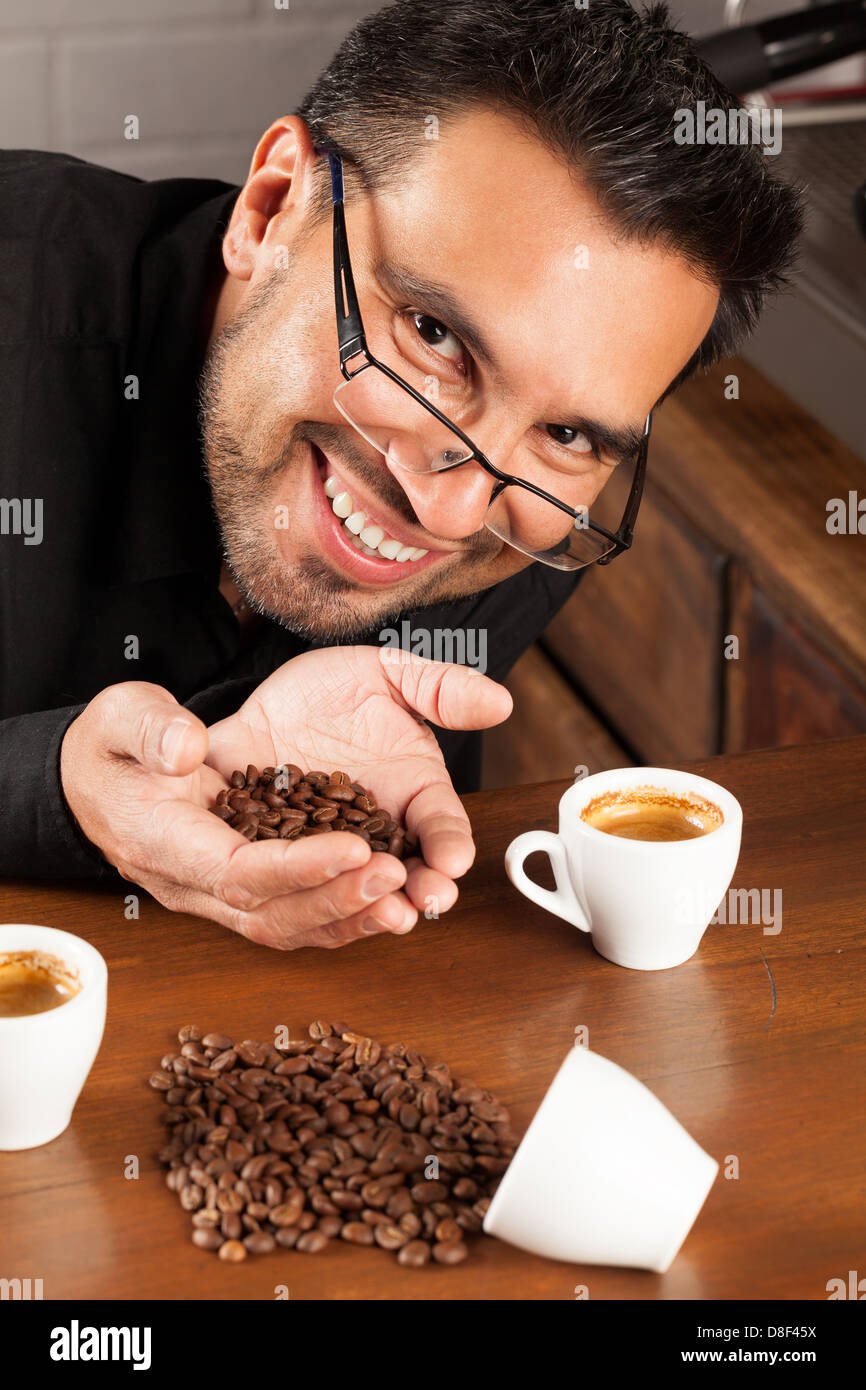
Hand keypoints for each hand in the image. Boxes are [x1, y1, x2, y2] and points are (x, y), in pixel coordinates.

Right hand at [60, 679, 412, 948]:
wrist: (98, 780)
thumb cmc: (111, 746)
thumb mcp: (120, 717)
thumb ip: (150, 728)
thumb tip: (188, 749)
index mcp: (159, 841)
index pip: (236, 870)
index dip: (298, 867)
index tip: (355, 848)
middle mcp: (190, 884)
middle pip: (271, 913)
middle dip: (338, 899)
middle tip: (399, 875)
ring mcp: (216, 896)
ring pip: (289, 925)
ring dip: (351, 916)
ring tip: (410, 898)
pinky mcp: (242, 891)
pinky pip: (296, 915)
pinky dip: (345, 913)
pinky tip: (393, 900)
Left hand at [205, 645, 512, 946]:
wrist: (268, 703)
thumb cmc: (333, 689)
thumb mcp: (387, 674)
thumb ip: (440, 688)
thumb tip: (499, 701)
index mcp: (412, 795)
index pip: (441, 826)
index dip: (449, 843)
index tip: (454, 861)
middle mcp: (371, 834)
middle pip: (399, 876)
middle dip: (411, 893)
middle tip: (417, 903)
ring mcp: (321, 850)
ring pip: (342, 892)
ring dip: (358, 903)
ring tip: (375, 906)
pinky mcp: (270, 854)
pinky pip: (279, 881)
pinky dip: (289, 890)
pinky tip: (295, 892)